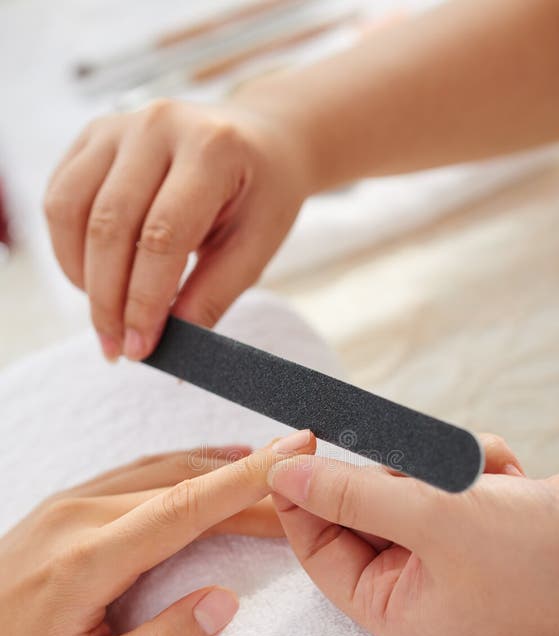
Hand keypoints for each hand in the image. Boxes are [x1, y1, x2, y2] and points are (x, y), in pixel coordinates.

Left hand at [0, 434, 315, 635]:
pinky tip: (209, 470)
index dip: (248, 481)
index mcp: (85, 561)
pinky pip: (137, 474)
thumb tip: (224, 601)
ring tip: (272, 471)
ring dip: (221, 468)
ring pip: (161, 470)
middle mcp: (77, 516)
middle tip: (306, 483)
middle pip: (184, 484)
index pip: (185, 507)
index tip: (297, 454)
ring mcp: (67, 505)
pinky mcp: (64, 507)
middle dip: (251, 481)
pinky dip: (185, 468)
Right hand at [44, 99, 308, 360]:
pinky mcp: (93, 136)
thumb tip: (169, 346)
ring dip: (81, 276)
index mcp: (210, 149)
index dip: (145, 300)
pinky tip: (95, 280)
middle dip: (108, 299)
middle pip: (109, 225)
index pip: (162, 236)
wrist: (258, 142)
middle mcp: (158, 126)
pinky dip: (69, 249)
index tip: (141, 348)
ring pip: (70, 210)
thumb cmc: (261, 196)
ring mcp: (119, 125)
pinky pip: (59, 198)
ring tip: (106, 317)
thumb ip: (212, 294)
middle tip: (117, 347)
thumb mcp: (256, 247)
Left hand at [267, 432, 558, 635]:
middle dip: (391, 475)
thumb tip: (281, 475)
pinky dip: (473, 462)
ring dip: (439, 465)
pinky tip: (510, 476)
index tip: (300, 439)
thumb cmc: (535, 556)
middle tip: (419, 461)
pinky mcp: (471, 519)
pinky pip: (444, 473)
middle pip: (357, 507)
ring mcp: (441, 549)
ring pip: (403, 481)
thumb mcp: (432, 519)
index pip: (313, 545)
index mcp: (389, 606)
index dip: (300, 492)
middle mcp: (409, 582)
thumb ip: (351, 496)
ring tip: (480, 478)